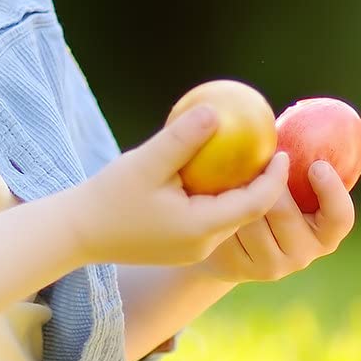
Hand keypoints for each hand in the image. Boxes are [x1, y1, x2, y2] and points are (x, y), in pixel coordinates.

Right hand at [64, 106, 293, 267]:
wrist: (76, 234)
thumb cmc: (108, 196)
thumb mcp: (145, 161)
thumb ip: (182, 138)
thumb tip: (216, 110)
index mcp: (200, 228)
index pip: (255, 204)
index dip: (275, 179)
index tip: (283, 150)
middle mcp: (202, 245)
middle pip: (247, 213)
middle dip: (265, 184)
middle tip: (273, 149)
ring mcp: (190, 250)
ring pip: (230, 218)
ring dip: (243, 191)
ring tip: (251, 157)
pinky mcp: (179, 247)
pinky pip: (210, 219)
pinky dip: (220, 196)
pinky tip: (217, 171)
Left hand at [192, 156, 356, 283]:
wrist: (235, 241)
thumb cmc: (277, 198)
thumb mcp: (301, 183)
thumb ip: (327, 164)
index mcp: (327, 233)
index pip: (340, 218)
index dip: (332, 192)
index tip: (317, 165)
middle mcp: (304, 254)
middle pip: (284, 212)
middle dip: (267, 181)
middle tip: (255, 156)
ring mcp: (273, 266)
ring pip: (252, 218)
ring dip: (239, 190)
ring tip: (231, 170)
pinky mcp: (242, 269)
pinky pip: (230, 228)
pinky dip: (221, 206)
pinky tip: (213, 194)